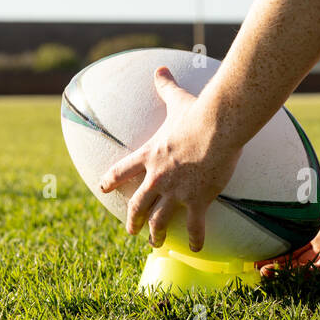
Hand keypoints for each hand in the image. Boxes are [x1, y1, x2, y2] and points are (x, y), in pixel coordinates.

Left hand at [98, 66, 242, 251]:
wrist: (217, 127)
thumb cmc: (197, 113)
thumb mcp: (176, 100)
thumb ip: (165, 86)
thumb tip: (160, 68)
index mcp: (149, 155)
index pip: (122, 170)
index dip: (111, 179)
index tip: (103, 186)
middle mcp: (158, 178)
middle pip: (138, 204)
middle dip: (132, 219)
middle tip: (130, 230)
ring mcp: (176, 192)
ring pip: (159, 220)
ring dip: (156, 234)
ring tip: (155, 244)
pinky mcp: (198, 200)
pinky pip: (195, 226)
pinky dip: (196, 239)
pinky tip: (197, 250)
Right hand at [260, 162, 319, 273]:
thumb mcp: (315, 182)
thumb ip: (295, 190)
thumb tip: (266, 190)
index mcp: (311, 215)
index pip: (287, 233)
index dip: (271, 241)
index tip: (253, 246)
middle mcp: (318, 232)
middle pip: (292, 252)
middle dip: (274, 260)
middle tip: (255, 265)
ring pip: (303, 263)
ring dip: (286, 270)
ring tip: (266, 273)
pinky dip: (306, 274)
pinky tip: (290, 277)